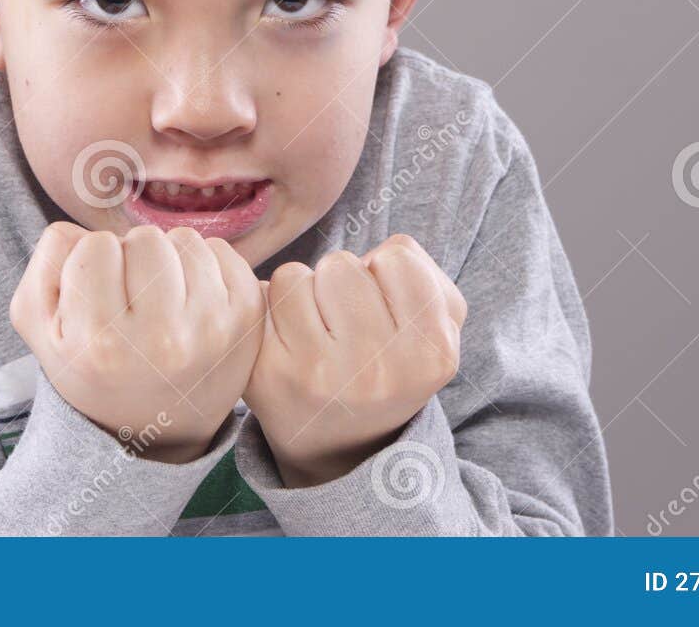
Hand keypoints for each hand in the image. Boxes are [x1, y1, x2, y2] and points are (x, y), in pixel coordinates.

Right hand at [9, 222, 264, 463]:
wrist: (160, 426)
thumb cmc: (95, 367)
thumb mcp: (41, 328)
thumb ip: (46, 264)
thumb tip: (83, 229)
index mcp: (103, 343)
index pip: (96, 245)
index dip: (91, 264)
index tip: (97, 297)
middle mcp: (163, 338)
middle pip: (145, 237)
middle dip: (132, 258)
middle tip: (131, 300)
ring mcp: (213, 327)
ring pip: (184, 239)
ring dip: (169, 260)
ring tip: (160, 300)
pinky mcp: (247, 316)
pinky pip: (221, 248)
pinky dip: (202, 265)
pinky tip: (190, 300)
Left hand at [243, 234, 466, 486]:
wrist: (339, 446)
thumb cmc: (387, 366)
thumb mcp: (435, 330)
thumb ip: (424, 276)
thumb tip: (379, 252)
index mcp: (432, 353)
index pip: (398, 254)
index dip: (385, 271)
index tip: (383, 307)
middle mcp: (379, 370)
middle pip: (342, 263)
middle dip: (341, 281)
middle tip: (345, 323)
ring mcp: (321, 375)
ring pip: (297, 275)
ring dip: (303, 292)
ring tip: (318, 331)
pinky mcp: (271, 375)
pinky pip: (262, 298)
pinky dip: (272, 310)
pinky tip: (288, 341)